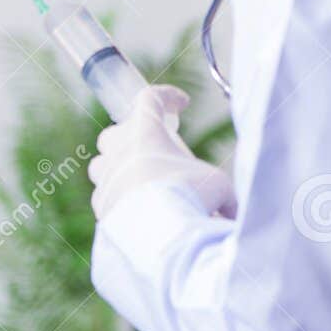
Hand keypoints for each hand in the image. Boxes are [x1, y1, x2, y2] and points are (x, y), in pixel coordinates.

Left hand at [89, 86, 236, 221]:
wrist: (161, 234)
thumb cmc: (190, 196)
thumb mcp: (218, 185)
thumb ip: (221, 190)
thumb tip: (230, 211)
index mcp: (145, 132)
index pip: (149, 98)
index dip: (167, 96)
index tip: (181, 104)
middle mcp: (118, 150)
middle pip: (114, 133)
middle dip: (131, 138)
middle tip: (154, 151)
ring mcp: (106, 178)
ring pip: (102, 165)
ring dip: (119, 168)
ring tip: (143, 181)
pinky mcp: (101, 205)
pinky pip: (106, 195)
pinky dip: (120, 199)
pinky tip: (139, 210)